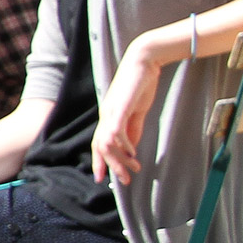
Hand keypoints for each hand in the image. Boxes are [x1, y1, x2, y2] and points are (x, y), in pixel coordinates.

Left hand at [92, 35, 169, 186]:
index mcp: (108, 117)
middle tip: (123, 180)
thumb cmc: (140, 85)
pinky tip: (132, 153)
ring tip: (132, 169)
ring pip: (107, 142)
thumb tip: (131, 148)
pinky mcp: (120, 106)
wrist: (144, 62)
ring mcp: (111, 111)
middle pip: (100, 147)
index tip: (103, 178)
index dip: (99, 161)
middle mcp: (105, 115)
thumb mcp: (136, 112)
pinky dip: (123, 144)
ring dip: (119, 159)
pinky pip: (117, 130)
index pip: (98, 144)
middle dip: (110, 166)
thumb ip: (133, 129)